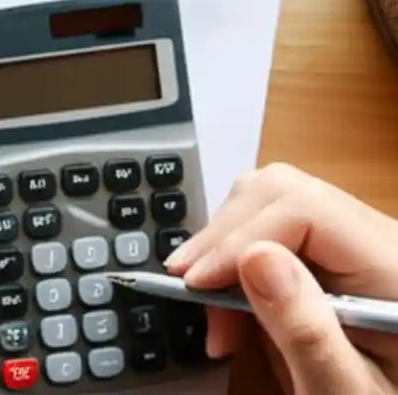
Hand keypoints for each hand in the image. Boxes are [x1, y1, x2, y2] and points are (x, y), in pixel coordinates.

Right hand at [165, 163, 397, 393]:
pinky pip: (272, 228)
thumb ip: (307, 333)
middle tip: (190, 292)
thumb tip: (254, 258)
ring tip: (215, 313)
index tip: (196, 282)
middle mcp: (379, 239)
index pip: (307, 209)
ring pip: (269, 202)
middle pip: (283, 193)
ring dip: (226, 251)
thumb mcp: (347, 391)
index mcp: (395, 267)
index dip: (242, 236)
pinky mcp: (334, 253)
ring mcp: (356, 241)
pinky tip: (231, 307)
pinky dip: (237, 261)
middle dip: (225, 240)